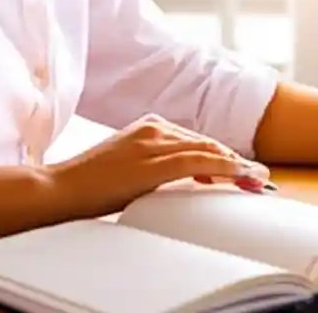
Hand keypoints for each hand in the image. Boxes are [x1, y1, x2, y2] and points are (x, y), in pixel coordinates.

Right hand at [45, 114, 270, 220]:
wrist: (59, 189)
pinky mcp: (151, 162)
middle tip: (259, 175)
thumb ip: (154, 168)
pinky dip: (224, 168)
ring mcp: (152, 142)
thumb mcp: (128, 170)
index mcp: (147, 126)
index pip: (195, 140)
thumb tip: (182, 182)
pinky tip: (240, 175)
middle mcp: (153, 128)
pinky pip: (198, 162)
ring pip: (206, 150)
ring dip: (236, 164)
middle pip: (205, 143)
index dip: (222, 155)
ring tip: (257, 177)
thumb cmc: (89, 186)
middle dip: (234, 160)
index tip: (242, 170)